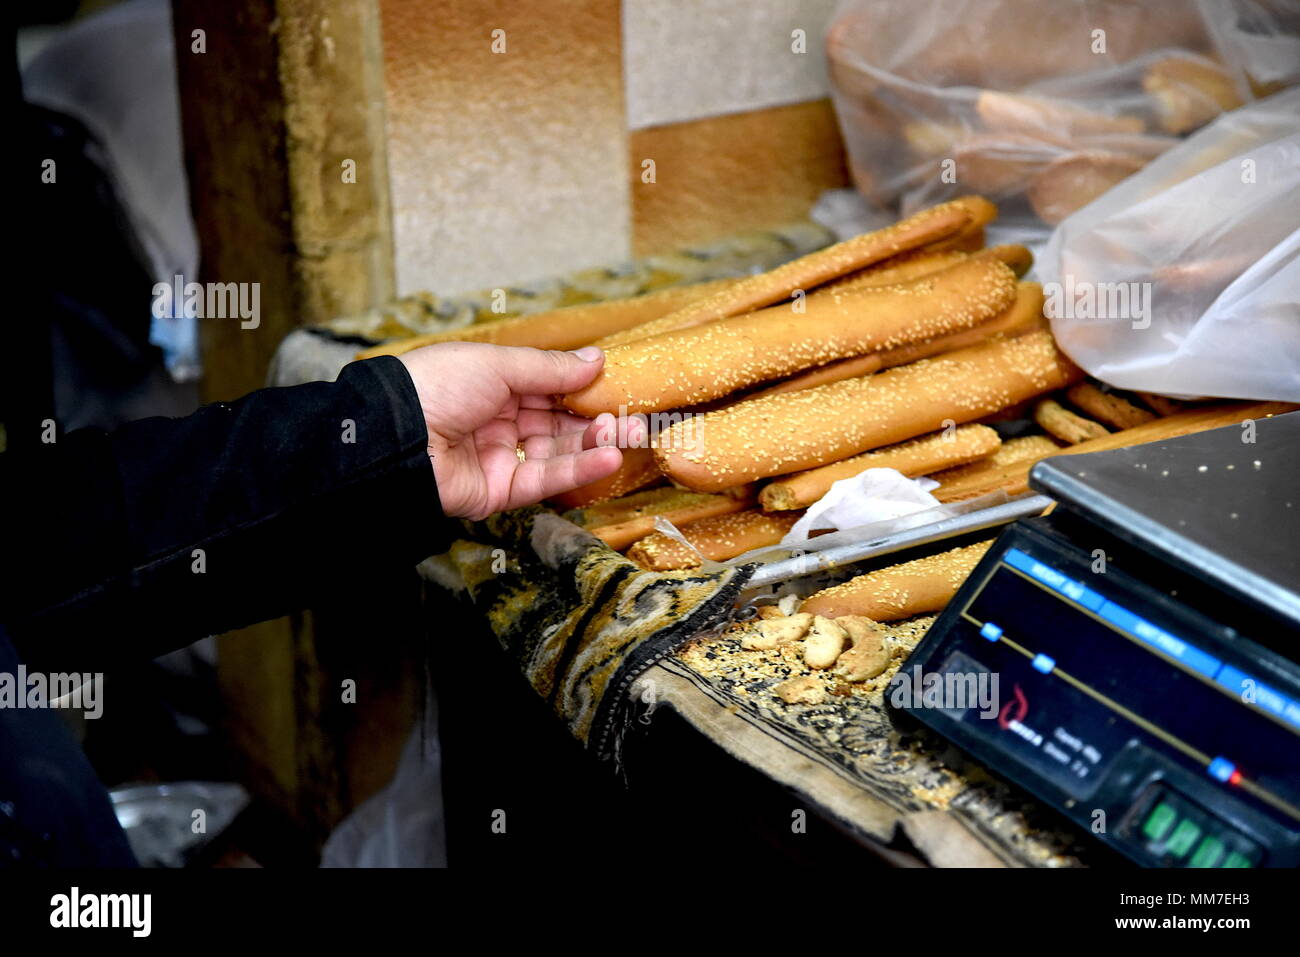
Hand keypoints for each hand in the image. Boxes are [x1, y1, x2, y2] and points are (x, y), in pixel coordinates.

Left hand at [397, 342, 633, 519]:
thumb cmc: (437, 386)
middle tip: (636, 418)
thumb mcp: (497, 365)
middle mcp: (499, 422)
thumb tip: (596, 359)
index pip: (549, 388)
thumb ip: (550, 368)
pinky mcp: (500, 492)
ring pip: (558, 453)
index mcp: (493, 386)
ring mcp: (500, 458)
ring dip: (594, 445)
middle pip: (559, 423)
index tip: (620, 387)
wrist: (394, 436)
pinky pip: (545, 481)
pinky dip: (579, 470)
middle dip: (598, 421)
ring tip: (627, 435)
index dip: (584, 388)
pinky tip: (608, 457)